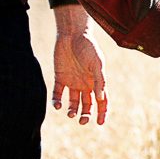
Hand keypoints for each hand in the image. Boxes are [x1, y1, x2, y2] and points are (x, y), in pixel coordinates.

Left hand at [52, 10, 106, 126]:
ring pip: (73, 101)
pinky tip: (57, 105)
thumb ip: (99, 80)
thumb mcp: (96, 64)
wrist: (72, 35)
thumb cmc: (88, 48)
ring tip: (70, 114)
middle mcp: (86, 84)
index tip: (99, 123)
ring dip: (72, 110)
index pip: (102, 101)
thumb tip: (100, 98)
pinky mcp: (60, 78)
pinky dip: (57, 101)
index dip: (102, 113)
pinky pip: (58, 93)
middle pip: (87, 104)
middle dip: (86, 115)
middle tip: (82, 121)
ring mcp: (73, 82)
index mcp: (97, 82)